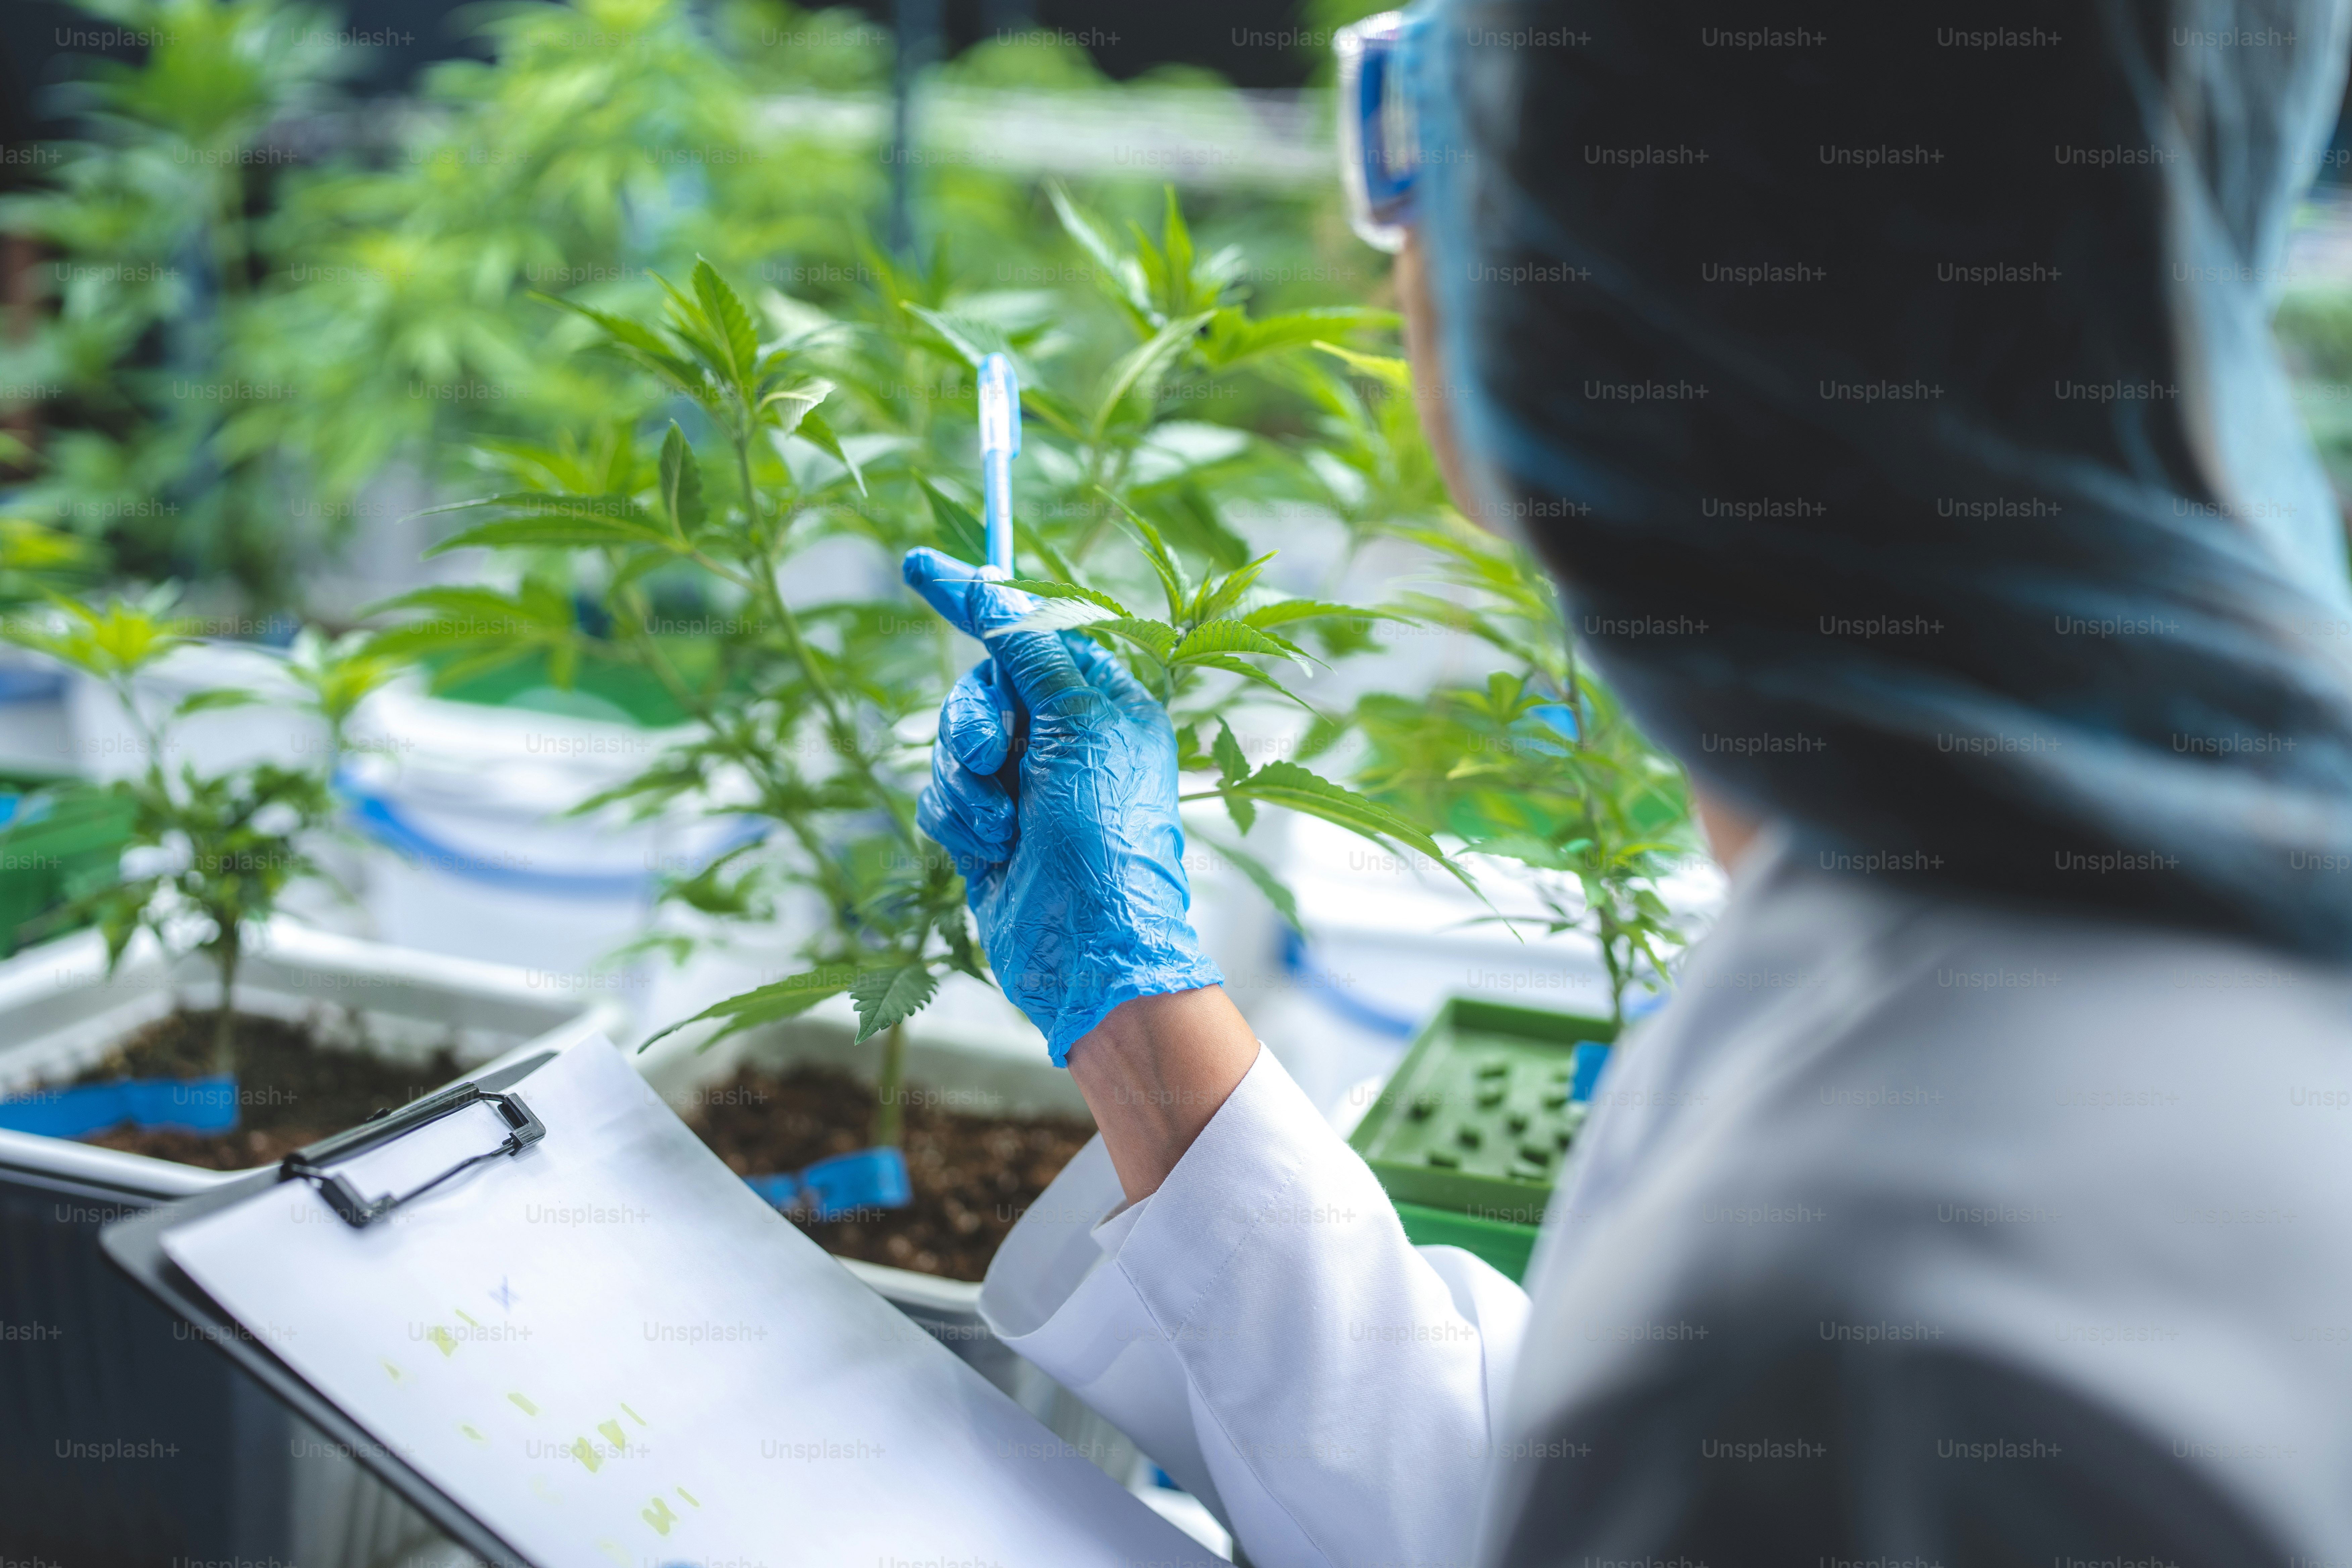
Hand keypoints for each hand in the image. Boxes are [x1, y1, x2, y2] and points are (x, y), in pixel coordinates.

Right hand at [903, 547, 1223, 1065]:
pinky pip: (940, 797)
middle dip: (976, 721)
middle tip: (998, 755)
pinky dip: (958, 821)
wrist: (1091, 949)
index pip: (1029, 631)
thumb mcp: (1079, 723)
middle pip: (980, 686)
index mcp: (1101, 702)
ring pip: (950, 744)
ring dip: (967, 783)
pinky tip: (992, 851)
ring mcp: (1022, 787)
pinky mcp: (987, 831)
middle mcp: (1062, 738)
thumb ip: (1032, 651)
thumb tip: (997, 588)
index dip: (976, 600)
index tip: (918, 565)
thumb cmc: (1105, 833)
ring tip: (1004, 823)